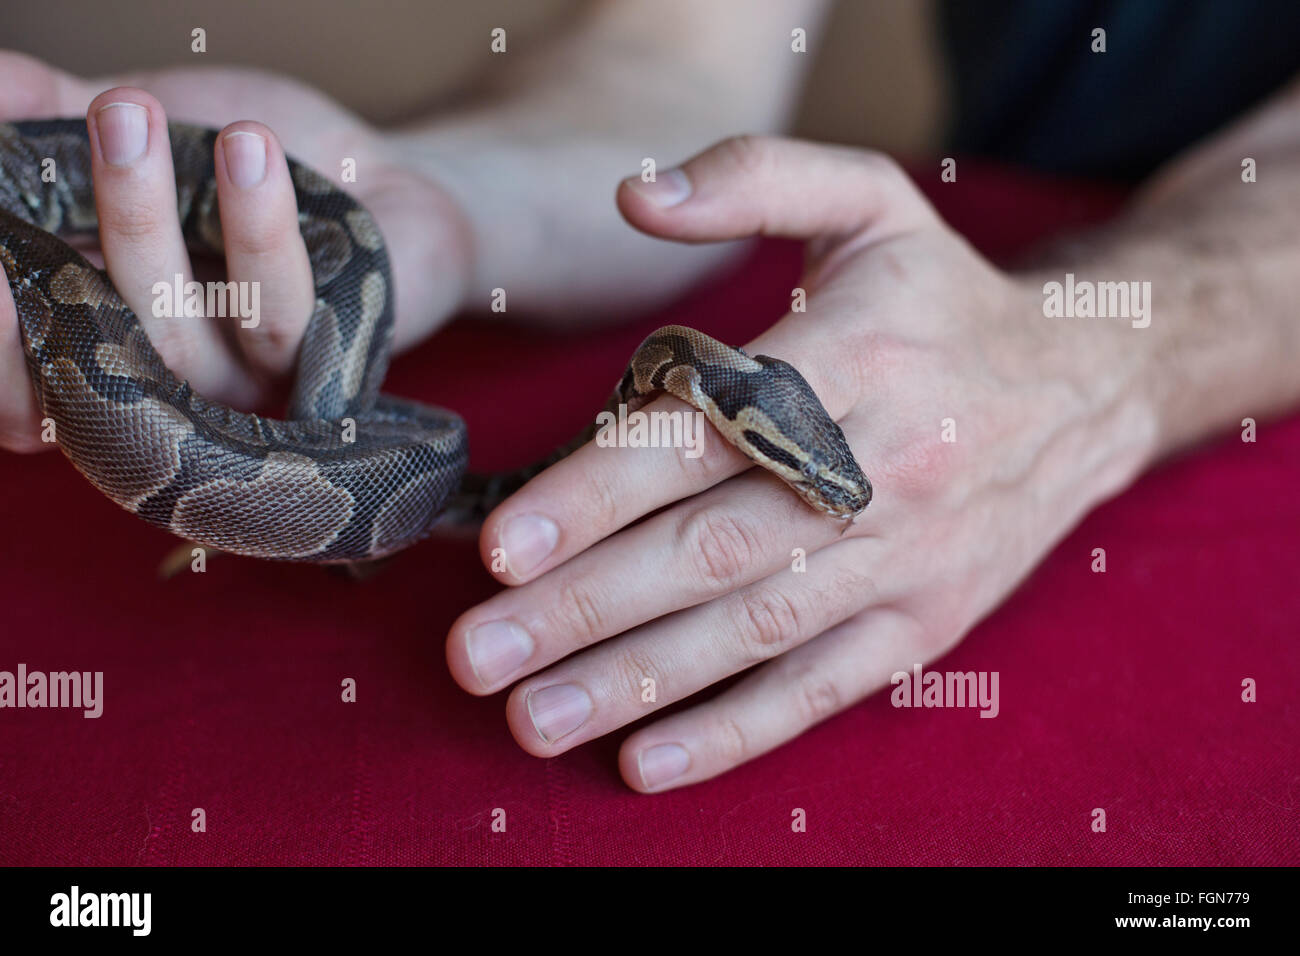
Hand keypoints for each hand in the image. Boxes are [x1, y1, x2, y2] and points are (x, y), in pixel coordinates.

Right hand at [0, 51, 468, 451]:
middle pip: (89, 346)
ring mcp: (241, 384)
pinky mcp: (321, 369)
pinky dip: (258, 225)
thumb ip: (49, 114)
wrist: (377, 182)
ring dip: (143, 218)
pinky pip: (278, 312)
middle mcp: (163, 379)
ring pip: (177, 329)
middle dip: (52, 260)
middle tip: (33, 167)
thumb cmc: (249, 170)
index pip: (27, 376)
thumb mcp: (143, 132)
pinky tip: (247, 148)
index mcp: (102, 335)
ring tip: (128, 112)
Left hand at [446, 136, 1155, 789]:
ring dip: (637, 682)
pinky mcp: (923, 624)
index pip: (709, 433)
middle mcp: (884, 468)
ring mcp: (907, 558)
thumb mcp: (868, 202)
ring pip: (755, 632)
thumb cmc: (941, 300)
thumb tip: (633, 197)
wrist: (1086, 387)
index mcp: (858, 357)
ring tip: (532, 716)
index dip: (600, 493)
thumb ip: (751, 179)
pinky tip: (646, 762)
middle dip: (587, 607)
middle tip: (476, 654)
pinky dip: (735, 732)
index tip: (502, 545)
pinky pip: (823, 690)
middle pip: (715, 548)